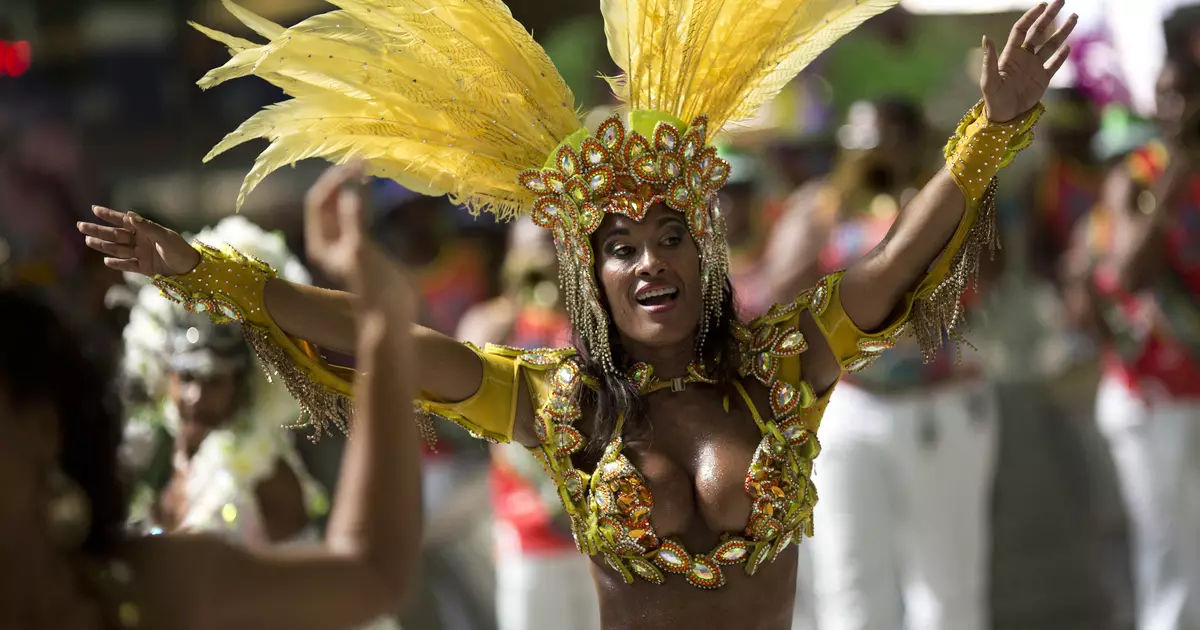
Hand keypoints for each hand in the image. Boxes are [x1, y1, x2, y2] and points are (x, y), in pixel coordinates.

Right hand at [78, 207, 200, 276]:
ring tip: (88, 241)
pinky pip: (128, 265)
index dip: (109, 215)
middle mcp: (141, 241)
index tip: (94, 209)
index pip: (124, 221)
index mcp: (146, 230)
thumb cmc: (180, 249)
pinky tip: (107, 261)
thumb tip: (130, 216)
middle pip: (116, 235)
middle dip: (99, 230)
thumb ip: (147, 227)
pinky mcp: (143, 268)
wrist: (191, 269)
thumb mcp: (165, 236)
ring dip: (104, 246)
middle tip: (81, 226)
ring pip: (118, 249)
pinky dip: (118, 264)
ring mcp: (141, 254)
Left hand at [303, 162, 412, 313]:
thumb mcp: (361, 249)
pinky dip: (364, 200)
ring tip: (366, 168)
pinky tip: (374, 188)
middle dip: (341, 180)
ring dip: (352, 187)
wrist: (390, 318)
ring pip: (343, 207)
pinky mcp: (364, 247)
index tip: (354, 165)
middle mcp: (329, 242)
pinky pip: (359, 215)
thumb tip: (349, 186)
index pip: (318, 201)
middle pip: (328, 201)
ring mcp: (346, 244)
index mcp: (320, 243)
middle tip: (361, 160)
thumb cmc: (373, 288)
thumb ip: (354, 217)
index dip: (333, 180)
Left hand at [981, 0, 1077, 122]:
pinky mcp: (1043, 79)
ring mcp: (1035, 67)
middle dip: (1050, 16)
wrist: (1005, 118)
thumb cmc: (993, 99)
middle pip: (1039, 32)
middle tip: (1061, 1)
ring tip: (1074, 17)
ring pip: (1051, 45)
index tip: (1043, 5)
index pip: (1022, 29)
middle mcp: (1024, 57)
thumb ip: (989, 59)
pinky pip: (1054, 64)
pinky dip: (1061, 56)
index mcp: (1010, 55)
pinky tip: (1068, 47)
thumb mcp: (989, 80)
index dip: (1031, 16)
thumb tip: (986, 38)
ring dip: (1062, 32)